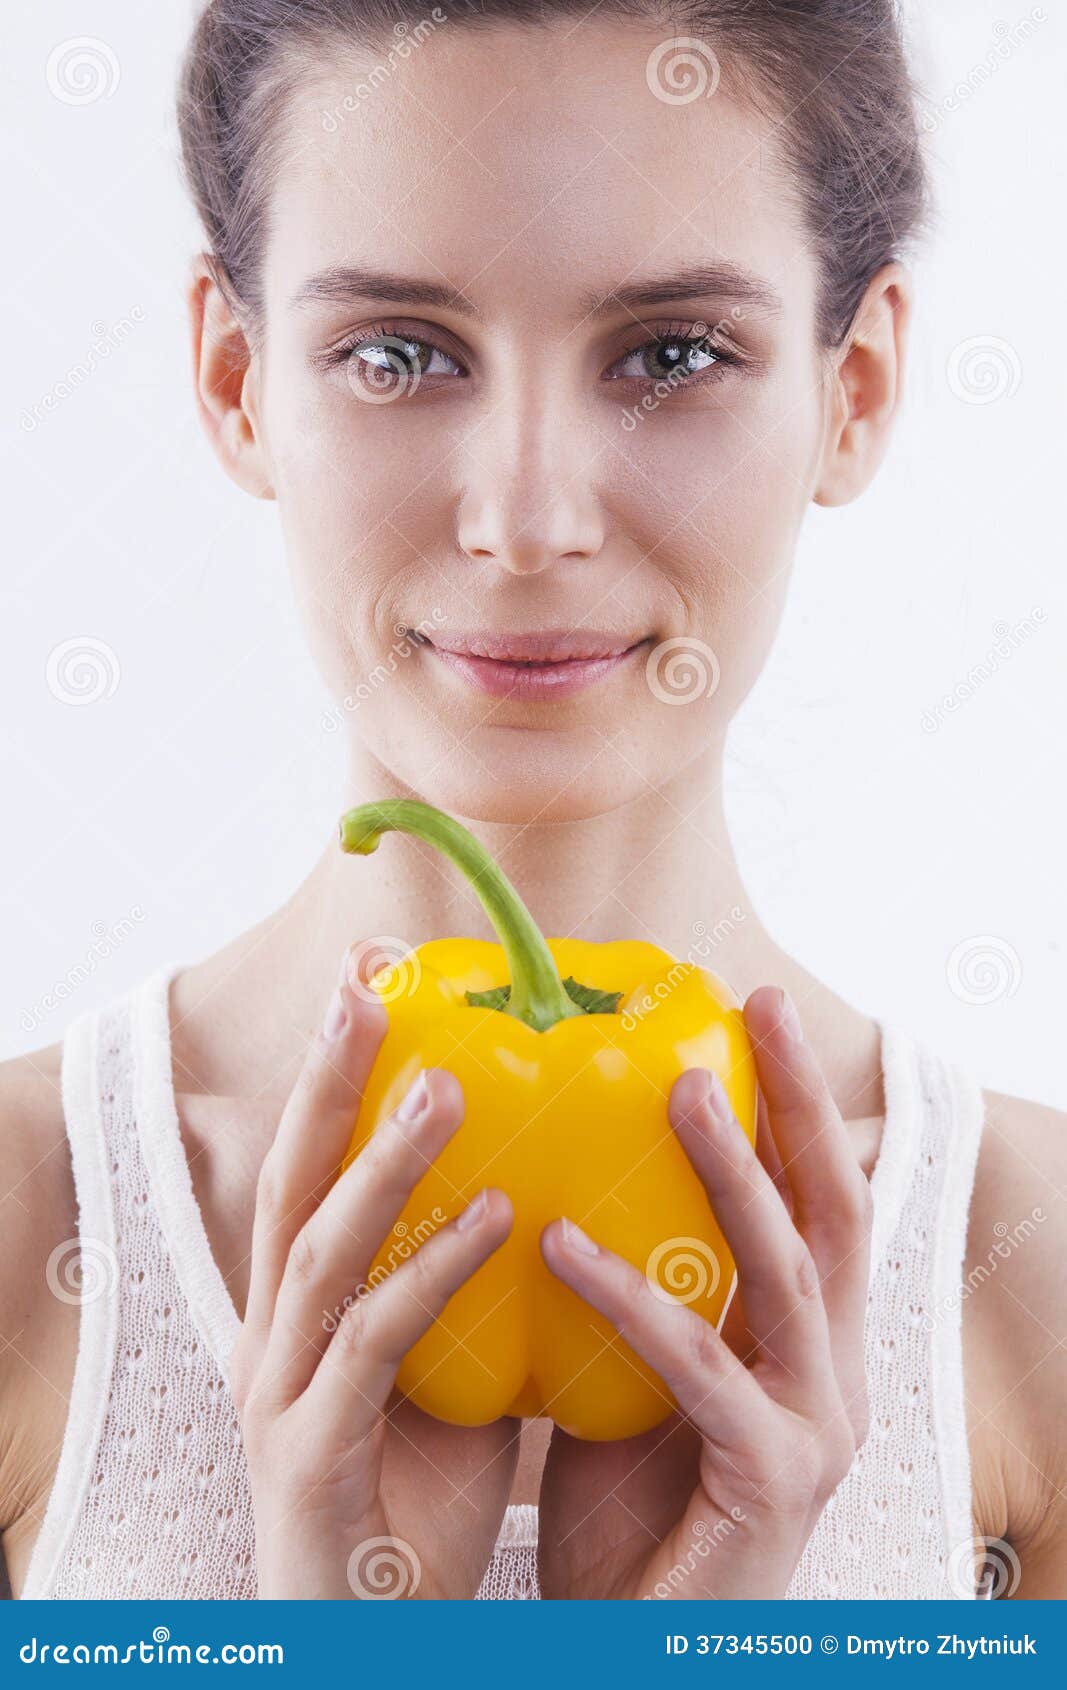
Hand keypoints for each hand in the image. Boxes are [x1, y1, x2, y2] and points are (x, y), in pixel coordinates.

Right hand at [230, 944, 514, 1598]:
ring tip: (446, 1083)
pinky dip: (431, 1275)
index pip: (308, 1168)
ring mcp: (279, 1399)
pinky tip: (497, 1219)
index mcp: (304, 1311)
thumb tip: (565, 1188)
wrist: (377, 1644)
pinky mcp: (308, 1461)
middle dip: (328, 1079)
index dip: (334, 1074)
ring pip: (318, 1252)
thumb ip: (482, 1286)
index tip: (371, 977)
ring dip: (380, 1162)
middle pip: (289, 1183)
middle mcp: (272, 1339)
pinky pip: (371, 1350)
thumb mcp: (454, 1369)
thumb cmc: (419, 1501)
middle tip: (369, 983)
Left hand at [537, 985, 872, 1598]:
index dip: (796, 1102)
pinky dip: (637, 1301)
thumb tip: (559, 1166)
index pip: (817, 1198)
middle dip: (802, 1102)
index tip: (753, 1010)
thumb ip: (632, 1281)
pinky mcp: (773, 1485)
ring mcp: (814, 1429)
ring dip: (735, 1173)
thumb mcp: (631, 1373)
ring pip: (787, 1272)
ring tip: (678, 1090)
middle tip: (757, 1008)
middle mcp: (830, 1374)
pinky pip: (704, 1371)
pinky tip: (564, 1244)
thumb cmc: (624, 1511)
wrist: (629, 1651)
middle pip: (836, 1209)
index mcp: (802, 1342)